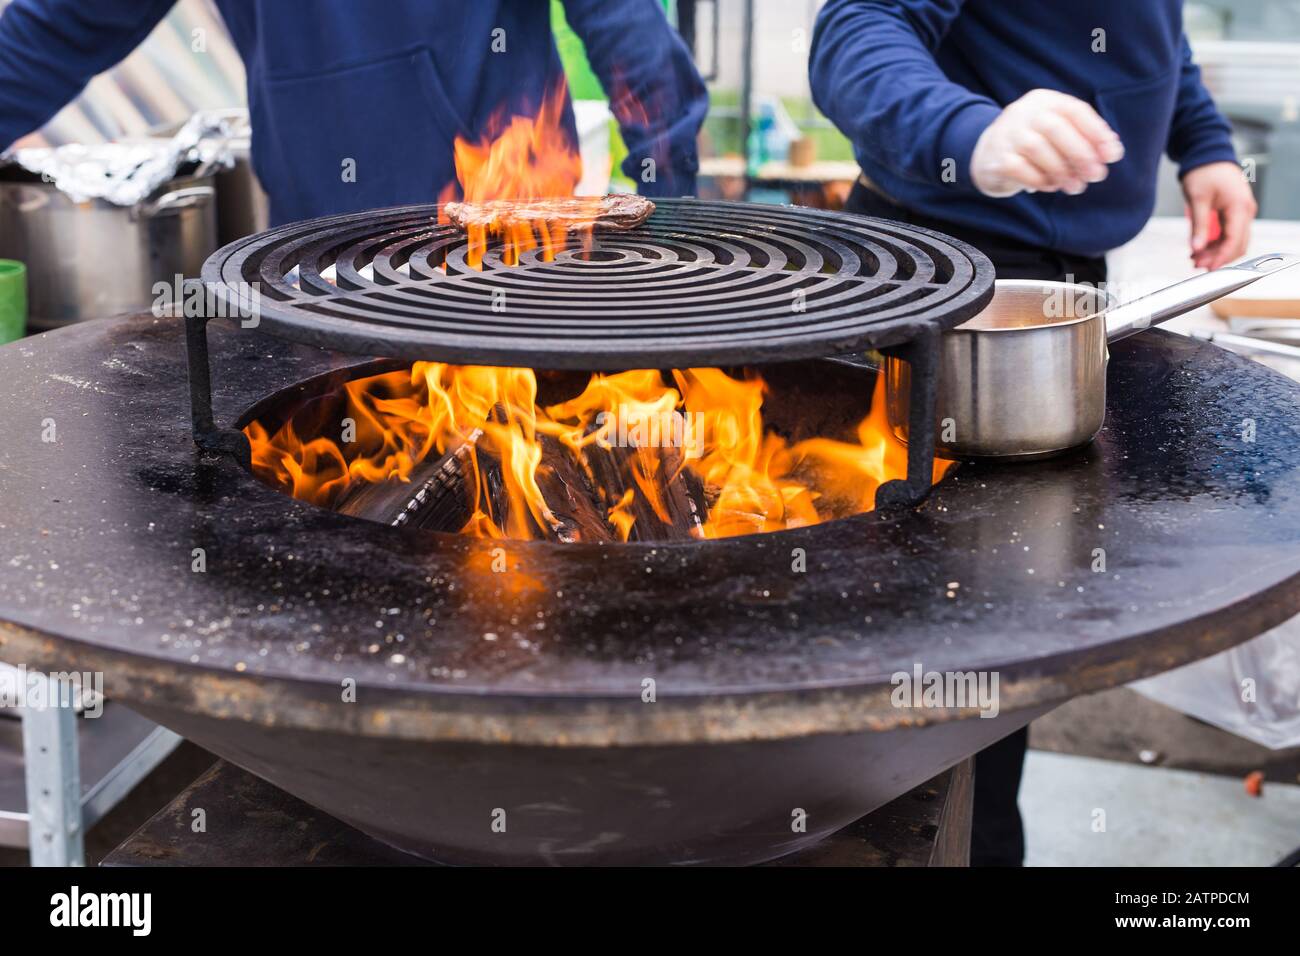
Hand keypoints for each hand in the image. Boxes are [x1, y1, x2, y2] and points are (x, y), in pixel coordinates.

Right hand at [970, 89, 1124, 198]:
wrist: (986, 153)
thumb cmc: (1033, 143)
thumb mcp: (1057, 132)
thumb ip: (1083, 138)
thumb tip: (1112, 151)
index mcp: (1044, 100)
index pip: (1075, 111)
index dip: (1097, 132)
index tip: (1112, 155)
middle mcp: (1024, 112)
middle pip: (1056, 128)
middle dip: (1080, 154)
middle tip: (1095, 176)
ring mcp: (1007, 133)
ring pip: (1037, 148)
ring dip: (1061, 170)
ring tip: (1074, 186)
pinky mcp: (996, 157)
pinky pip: (1018, 168)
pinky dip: (1038, 180)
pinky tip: (1049, 187)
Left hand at [1183, 161, 1256, 270]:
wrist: (1208, 154)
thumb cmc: (1204, 171)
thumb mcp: (1197, 200)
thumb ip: (1199, 226)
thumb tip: (1196, 248)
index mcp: (1239, 207)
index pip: (1234, 240)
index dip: (1221, 258)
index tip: (1208, 268)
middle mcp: (1245, 210)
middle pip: (1237, 244)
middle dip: (1218, 257)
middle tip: (1196, 264)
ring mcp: (1242, 211)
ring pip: (1234, 240)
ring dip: (1217, 251)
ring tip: (1195, 258)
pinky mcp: (1236, 211)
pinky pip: (1230, 233)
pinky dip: (1217, 243)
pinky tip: (1201, 248)